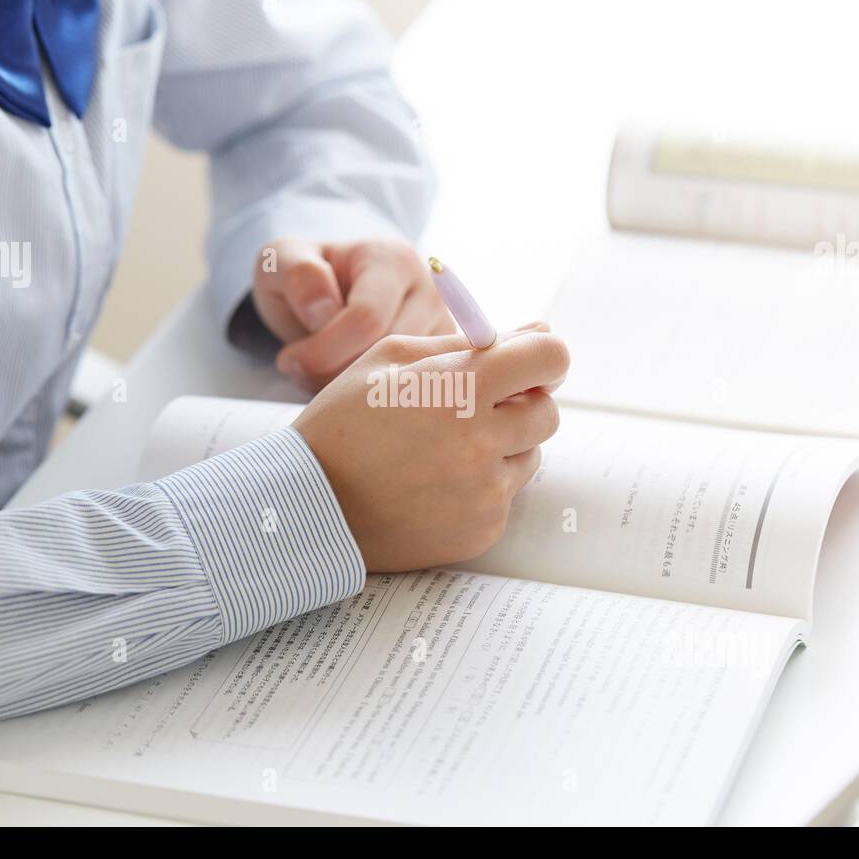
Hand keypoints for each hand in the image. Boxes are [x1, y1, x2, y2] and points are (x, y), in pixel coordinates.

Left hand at [253, 237, 455, 389]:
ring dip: (353, 391)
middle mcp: (431, 293)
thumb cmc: (306, 278)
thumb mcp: (281, 261)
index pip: (367, 319)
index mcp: (395, 260)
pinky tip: (346, 386)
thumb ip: (297, 276)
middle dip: (336, 374)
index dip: (323, 350)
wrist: (330, 291)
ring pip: (402, 380)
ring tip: (319, 376)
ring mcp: (443, 330)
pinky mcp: (442, 363)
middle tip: (301, 372)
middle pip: (388, 355)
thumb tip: (323, 312)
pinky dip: (372, 400)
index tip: (289, 360)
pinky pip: (411, 394)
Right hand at [293, 324, 568, 570]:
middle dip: (520, 404)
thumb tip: (536, 329)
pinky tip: (433, 486)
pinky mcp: (482, 530)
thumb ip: (465, 342)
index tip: (524, 365)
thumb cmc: (344, 423)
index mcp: (460, 388)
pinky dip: (480, 488)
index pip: (549, 358)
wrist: (309, 506)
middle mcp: (481, 442)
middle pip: (546, 411)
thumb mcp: (390, 359)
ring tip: (441, 452)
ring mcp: (485, 492)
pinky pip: (505, 497)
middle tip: (472, 410)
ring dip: (501, 447)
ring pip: (528, 456)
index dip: (541, 356)